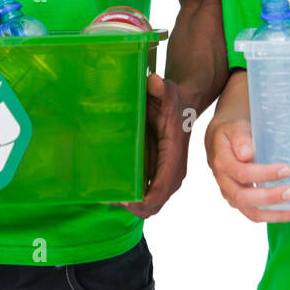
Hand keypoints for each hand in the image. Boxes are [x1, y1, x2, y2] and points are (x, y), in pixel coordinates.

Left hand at [117, 74, 188, 218]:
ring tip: (106, 195)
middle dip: (131, 208)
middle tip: (107, 197)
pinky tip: (113, 189)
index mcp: (174, 158)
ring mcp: (166, 175)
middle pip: (153, 205)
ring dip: (129, 205)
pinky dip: (131, 197)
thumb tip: (154, 81)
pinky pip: (146, 194)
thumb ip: (162, 88)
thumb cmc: (174, 101)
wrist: (183, 105)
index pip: (160, 191)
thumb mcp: (168, 92)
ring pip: (149, 204)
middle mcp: (172, 172)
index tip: (121, 200)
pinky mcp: (158, 173)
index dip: (141, 202)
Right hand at [205, 118, 289, 222]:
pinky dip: (274, 216)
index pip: (242, 173)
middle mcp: (224, 182)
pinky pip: (255, 214)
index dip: (264, 174)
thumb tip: (246, 154)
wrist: (220, 140)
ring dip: (276, 213)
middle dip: (270, 197)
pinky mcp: (239, 202)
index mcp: (222, 162)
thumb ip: (240, 138)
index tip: (287, 169)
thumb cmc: (232, 132)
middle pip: (244, 197)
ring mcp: (230, 194)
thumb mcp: (234, 127)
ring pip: (250, 212)